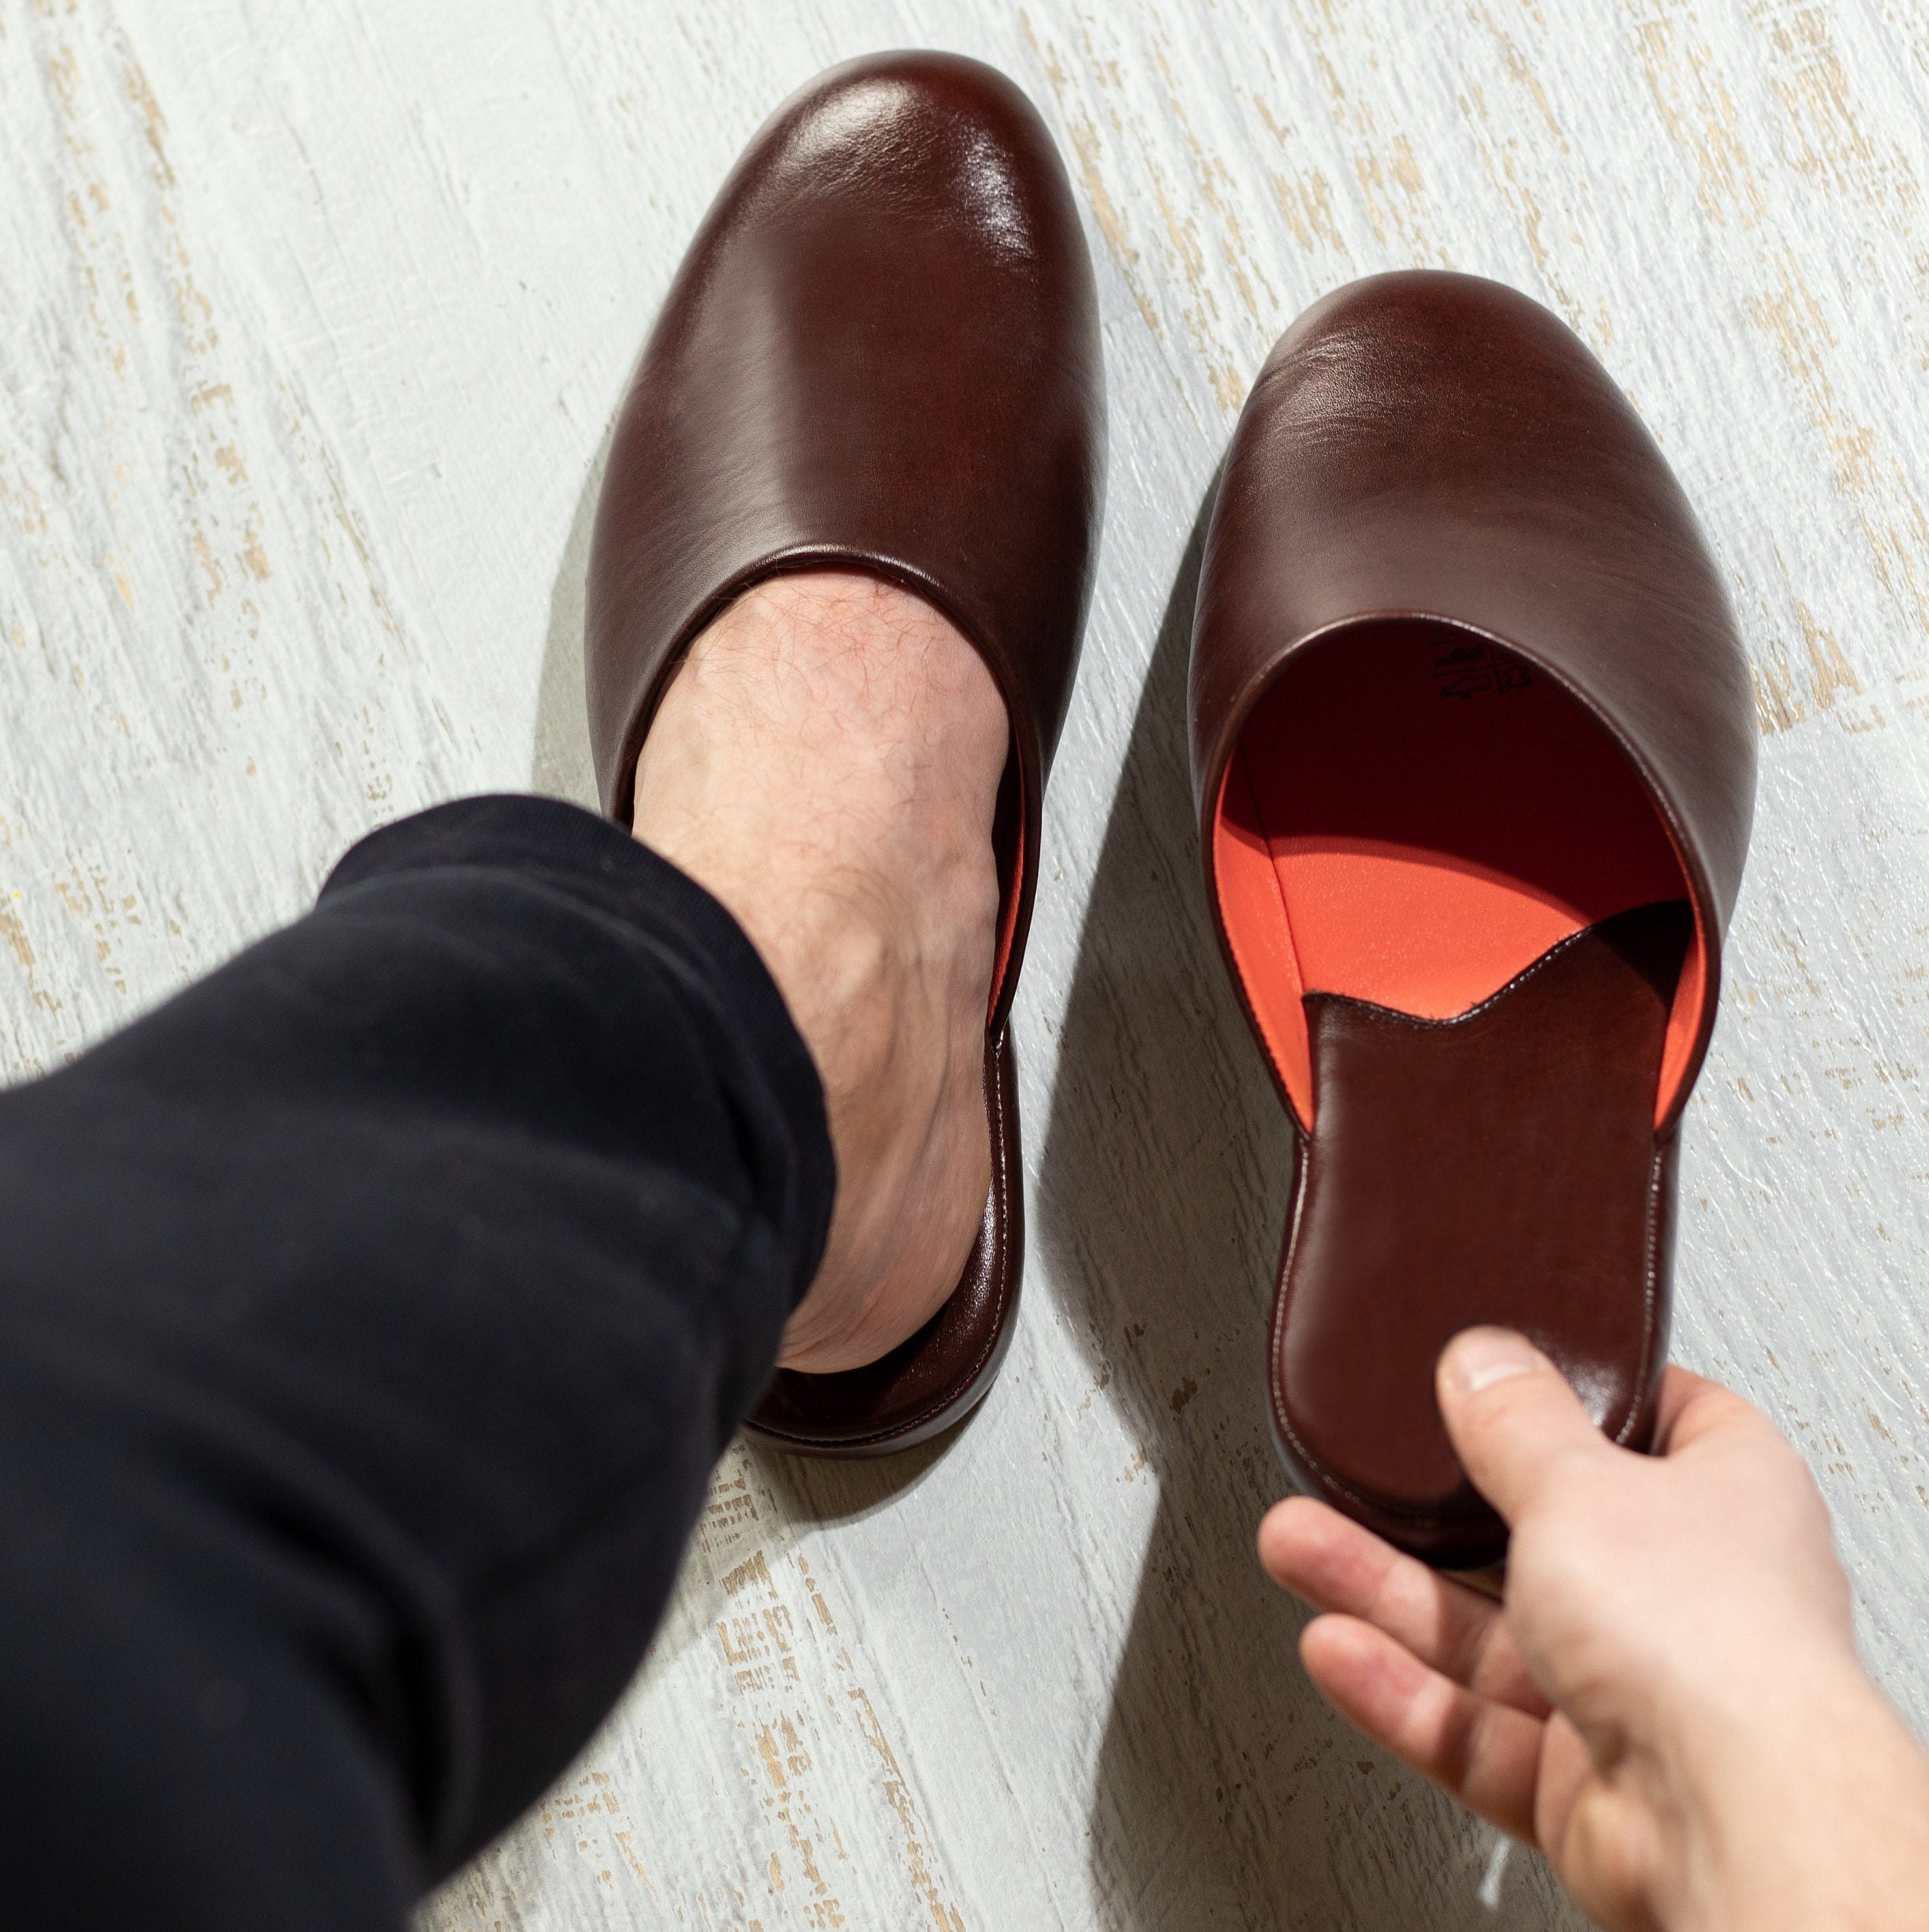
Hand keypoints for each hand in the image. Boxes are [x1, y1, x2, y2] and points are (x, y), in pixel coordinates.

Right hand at [1259, 1327, 1928, 1931]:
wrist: (1729, 1825)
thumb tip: (1483, 1361)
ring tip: (1298, 1549)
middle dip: (1427, 1514)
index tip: (1501, 1378)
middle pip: (1533, 1535)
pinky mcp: (1583, 1782)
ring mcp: (1633, 1694)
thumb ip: (1515, 1419)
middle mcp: (1685, 1597)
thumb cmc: (1713, 1647)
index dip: (1578, 1395)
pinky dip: (1402, 1692)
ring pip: (1486, 1635)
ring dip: (1385, 1595)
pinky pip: (1473, 1727)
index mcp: (1723, 1500)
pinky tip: (1341, 1651)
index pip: (1656, 1422)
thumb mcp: (1579, 1482)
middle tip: (1350, 1481)